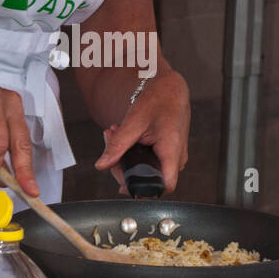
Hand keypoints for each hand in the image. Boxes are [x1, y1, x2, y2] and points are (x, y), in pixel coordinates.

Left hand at [94, 70, 189, 194]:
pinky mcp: (168, 153)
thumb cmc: (159, 100)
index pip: (163, 186)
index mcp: (172, 151)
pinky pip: (149, 161)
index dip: (142, 189)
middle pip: (148, 179)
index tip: (122, 183)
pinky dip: (133, 152)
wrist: (170, 88)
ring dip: (125, 156)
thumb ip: (118, 146)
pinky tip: (123, 136)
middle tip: (109, 143)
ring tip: (113, 133)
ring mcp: (173, 157)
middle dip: (123, 166)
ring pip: (146, 170)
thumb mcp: (134, 122)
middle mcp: (176, 158)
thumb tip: (102, 165)